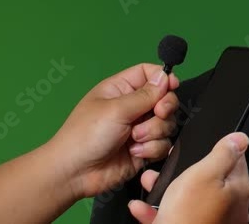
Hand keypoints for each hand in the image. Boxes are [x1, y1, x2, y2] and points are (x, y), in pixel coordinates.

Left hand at [44, 63, 180, 199]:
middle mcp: (133, 107)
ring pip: (167, 123)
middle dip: (164, 107)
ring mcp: (140, 128)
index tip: (172, 86)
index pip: (150, 74)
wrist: (76, 173)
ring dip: (153, 131)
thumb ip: (145, 94)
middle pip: (165, 98)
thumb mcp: (116, 109)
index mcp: (122, 89)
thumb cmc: (87, 134)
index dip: (163, 78)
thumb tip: (166, 77)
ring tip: (133, 139)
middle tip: (158, 113)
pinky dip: (151, 148)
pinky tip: (134, 152)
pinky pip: (163, 144)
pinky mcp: (145, 149)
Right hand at [128, 132, 248, 223]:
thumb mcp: (205, 174)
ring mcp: (211, 222)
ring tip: (150, 182)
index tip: (197, 146)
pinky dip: (158, 211)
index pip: (234, 159)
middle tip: (167, 165)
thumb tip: (241, 138)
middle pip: (207, 179)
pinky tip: (143, 208)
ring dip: (166, 189)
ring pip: (187, 198)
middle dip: (182, 170)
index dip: (214, 149)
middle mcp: (229, 208)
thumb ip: (223, 153)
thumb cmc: (190, 217)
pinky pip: (174, 217)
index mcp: (237, 190)